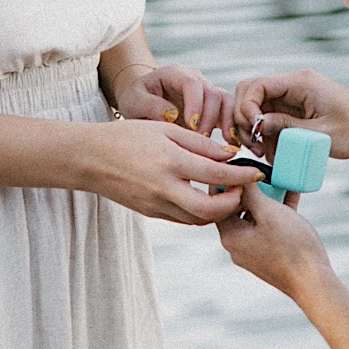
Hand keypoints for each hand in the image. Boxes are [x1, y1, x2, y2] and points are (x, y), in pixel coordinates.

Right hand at [85, 118, 243, 224]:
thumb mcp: (165, 129)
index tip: (257, 172)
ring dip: (218, 210)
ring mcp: (156, 205)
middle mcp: (163, 188)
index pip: (216, 173)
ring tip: (228, 193)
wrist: (91, 158)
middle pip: (210, 208)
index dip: (242, 175)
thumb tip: (229, 154)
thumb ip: (199, 144)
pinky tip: (206, 198)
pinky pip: (184, 219)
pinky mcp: (151, 214)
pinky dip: (201, 212)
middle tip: (243, 189)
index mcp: (169, 161)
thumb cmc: (128, 137)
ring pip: (198, 219)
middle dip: (234, 202)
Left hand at [111, 62, 230, 137]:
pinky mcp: (214, 107)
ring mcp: (207, 92)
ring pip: (227, 102)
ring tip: (222, 147)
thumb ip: (149, 106)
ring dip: (226, 124)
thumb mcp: (133, 101)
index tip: (191, 125)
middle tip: (200, 142)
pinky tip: (231, 146)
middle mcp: (196, 80)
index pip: (192, 83)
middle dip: (208, 120)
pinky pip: (230, 113)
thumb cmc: (137, 100)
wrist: (142, 103)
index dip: (195, 104)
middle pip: (213, 93)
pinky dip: (233, 128)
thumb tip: (172, 115)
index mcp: (175, 74)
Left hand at [215, 180, 332, 296]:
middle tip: (260, 169)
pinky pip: (269, 226)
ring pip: (255, 215)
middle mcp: (237, 245)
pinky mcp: (270, 253)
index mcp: (230, 236)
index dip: (227, 179)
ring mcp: (253, 250)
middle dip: (250, 187)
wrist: (313, 282)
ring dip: (266, 196)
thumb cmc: (291, 246)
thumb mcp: (269, 212)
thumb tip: (236, 175)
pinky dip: (278, 210)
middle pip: (236, 208)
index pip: (217, 201)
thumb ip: (250, 192)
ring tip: (277, 177)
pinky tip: (291, 191)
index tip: (239, 162)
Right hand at [232, 68, 348, 161]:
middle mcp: (295, 84)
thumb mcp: (321, 134)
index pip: (256, 85)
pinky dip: (267, 135)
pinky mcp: (296, 109)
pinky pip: (271, 117)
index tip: (254, 133)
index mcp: (301, 82)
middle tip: (254, 146)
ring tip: (263, 153)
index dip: (246, 108)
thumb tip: (256, 125)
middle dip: (245, 118)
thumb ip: (287, 127)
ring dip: (254, 129)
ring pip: (258, 107)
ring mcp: (294, 96)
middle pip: (251, 92)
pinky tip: (274, 153)